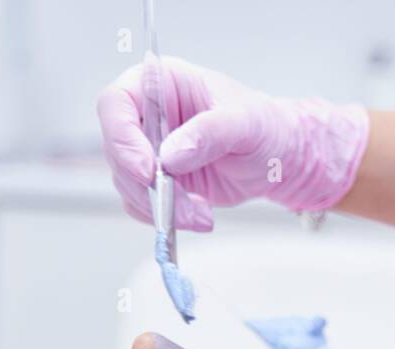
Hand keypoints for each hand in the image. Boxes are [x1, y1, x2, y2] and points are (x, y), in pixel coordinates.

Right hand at [96, 57, 367, 230]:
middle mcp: (147, 116)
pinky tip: (198, 216)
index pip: (116, 103)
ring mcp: (149, 150)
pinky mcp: (157, 181)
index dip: (122, 137)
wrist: (277, 157)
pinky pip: (143, 204)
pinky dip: (165, 217)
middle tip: (177, 204)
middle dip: (145, 185)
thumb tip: (171, 156)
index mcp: (161, 84)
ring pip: (128, 183)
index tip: (149, 169)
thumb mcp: (245, 122)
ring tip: (200, 215)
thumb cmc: (264, 126)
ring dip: (160, 207)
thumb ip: (209, 133)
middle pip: (117, 150)